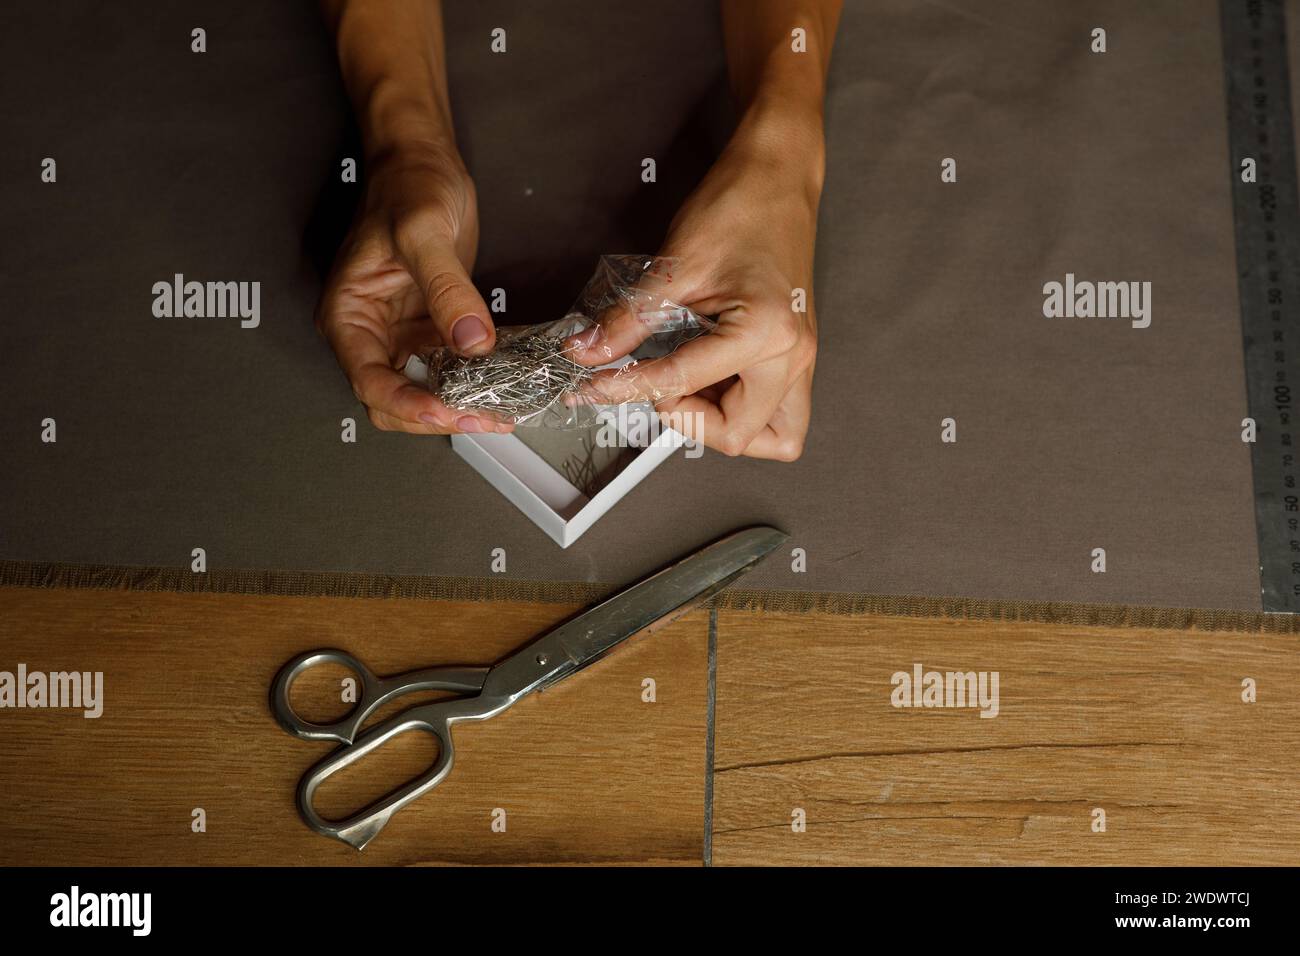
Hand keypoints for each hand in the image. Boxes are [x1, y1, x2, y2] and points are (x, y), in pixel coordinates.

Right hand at [316, 147, 510, 434]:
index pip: (371, 382)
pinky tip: (506, 383)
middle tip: (484, 417)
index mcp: (350, 315)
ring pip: (425, 390)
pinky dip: (476, 381)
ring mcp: (400, 332)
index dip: (408, 405)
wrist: (422, 162)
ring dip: (460, 405)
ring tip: (501, 409)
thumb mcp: (424, 233)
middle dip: (437, 415)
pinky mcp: (429, 327)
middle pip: (395, 400)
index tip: (447, 411)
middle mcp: (371, 331)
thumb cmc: (406, 186)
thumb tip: (472, 342)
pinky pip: (450, 368)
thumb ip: (447, 290)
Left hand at [573, 118, 822, 459]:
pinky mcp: (795, 355)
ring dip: (725, 426)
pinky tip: (710, 380)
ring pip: (773, 438)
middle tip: (655, 384)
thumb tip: (588, 352)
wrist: (776, 178)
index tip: (595, 387)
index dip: (628, 389)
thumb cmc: (740, 208)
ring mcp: (800, 357)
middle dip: (687, 418)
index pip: (683, 383)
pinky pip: (778, 413)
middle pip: (737, 435)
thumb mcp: (674, 267)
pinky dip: (743, 411)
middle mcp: (792, 353)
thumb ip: (628, 321)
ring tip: (689, 389)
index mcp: (765, 331)